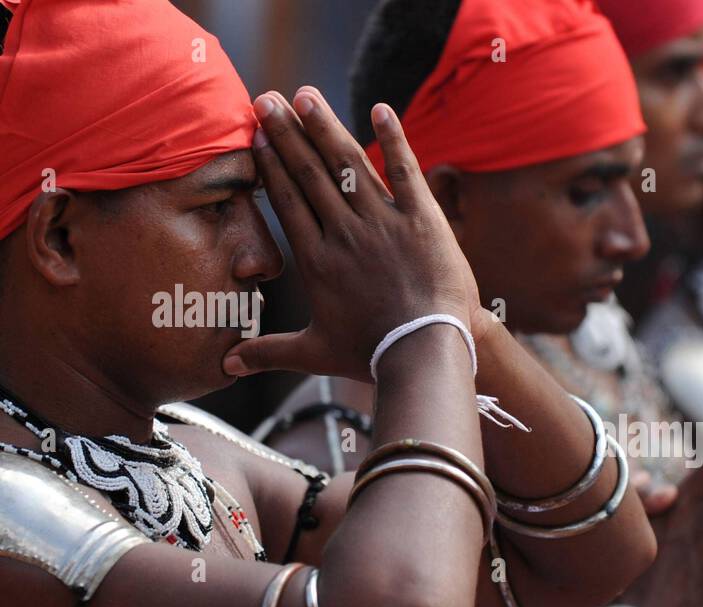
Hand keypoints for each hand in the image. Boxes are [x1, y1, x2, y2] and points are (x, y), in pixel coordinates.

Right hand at [224, 87, 479, 380]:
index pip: (287, 201)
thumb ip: (271, 352)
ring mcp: (384, 222)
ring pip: (348, 164)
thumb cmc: (371, 355)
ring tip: (304, 96)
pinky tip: (380, 110)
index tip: (256, 136)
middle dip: (286, 134)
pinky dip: (393, 139)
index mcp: (316, 259)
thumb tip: (227, 367)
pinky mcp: (423, 219)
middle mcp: (345, 233)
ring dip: (325, 126)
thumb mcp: (316, 353)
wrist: (426, 352)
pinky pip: (405, 170)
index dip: (271, 165)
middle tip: (266, 99)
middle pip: (309, 174)